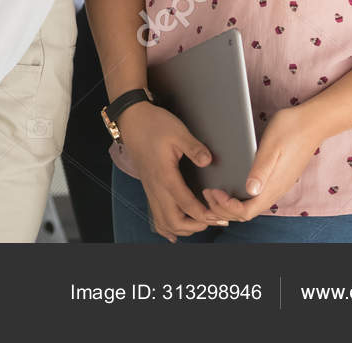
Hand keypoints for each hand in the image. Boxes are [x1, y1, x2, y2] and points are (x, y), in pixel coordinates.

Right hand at [117, 102, 228, 240]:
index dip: (204, 215)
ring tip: (201, 223)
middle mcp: (156, 187)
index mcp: (165, 175)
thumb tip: (209, 161)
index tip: (220, 218)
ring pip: (163, 222)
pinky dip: (166, 227)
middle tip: (214, 219)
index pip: (186, 205)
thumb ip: (194, 148)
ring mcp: (150, 189)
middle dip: (195, 226)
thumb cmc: (154, 124)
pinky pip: (155, 215)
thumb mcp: (178, 132)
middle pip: (173, 221)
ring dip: (183, 227)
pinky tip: (176, 231)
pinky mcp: (148, 187)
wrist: (131, 119)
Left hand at [199, 107, 321, 222]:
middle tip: (206, 192)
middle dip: (223, 209)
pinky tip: (230, 186)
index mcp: (273, 186)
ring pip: (251, 206)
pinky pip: (256, 197)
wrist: (312, 122)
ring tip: (213, 191)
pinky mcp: (276, 178)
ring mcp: (277, 185)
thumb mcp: (271, 147)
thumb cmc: (290, 130)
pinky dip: (239, 198)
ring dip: (230, 205)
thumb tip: (249, 190)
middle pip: (246, 213)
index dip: (225, 207)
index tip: (213, 191)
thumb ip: (261, 170)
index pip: (246, 212)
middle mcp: (275, 190)